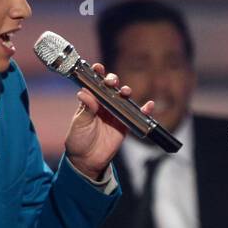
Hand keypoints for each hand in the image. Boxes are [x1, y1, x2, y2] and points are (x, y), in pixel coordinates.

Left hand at [63, 62, 155, 180]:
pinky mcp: (125, 124)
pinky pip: (136, 115)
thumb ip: (85, 108)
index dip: (97, 74)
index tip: (98, 68)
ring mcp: (115, 113)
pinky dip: (144, 110)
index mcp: (90, 101)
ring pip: (123, 98)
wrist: (87, 160)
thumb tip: (84, 92)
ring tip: (125, 92)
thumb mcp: (79, 123)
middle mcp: (103, 104)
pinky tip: (149, 106)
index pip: (94, 83)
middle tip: (112, 82)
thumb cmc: (79, 139)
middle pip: (111, 87)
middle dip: (113, 80)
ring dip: (126, 91)